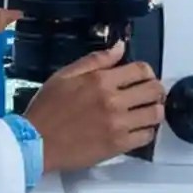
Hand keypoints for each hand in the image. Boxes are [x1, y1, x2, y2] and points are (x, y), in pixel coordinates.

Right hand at [22, 41, 166, 172]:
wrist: (37, 142)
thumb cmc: (48, 107)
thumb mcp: (65, 75)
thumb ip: (96, 60)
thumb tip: (120, 47)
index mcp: (101, 80)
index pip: (141, 70)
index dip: (146, 71)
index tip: (142, 77)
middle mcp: (114, 101)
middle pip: (153, 90)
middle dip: (155, 89)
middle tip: (148, 94)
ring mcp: (118, 125)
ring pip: (155, 114)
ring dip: (154, 110)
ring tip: (145, 111)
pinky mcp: (118, 146)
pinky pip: (147, 136)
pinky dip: (147, 131)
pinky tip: (138, 128)